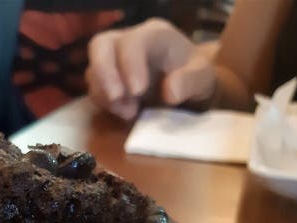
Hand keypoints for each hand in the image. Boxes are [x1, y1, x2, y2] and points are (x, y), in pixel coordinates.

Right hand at [86, 18, 216, 119]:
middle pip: (100, 45)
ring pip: (93, 70)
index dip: (130, 64)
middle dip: (104, 73)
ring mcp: (113, 59)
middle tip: (117, 97)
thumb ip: (190, 82)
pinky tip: (126, 113)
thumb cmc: (193, 75)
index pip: (132, 41)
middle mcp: (128, 41)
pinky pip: (95, 89)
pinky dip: (105, 104)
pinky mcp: (106, 79)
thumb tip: (169, 93)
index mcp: (154, 34)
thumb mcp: (202, 78)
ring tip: (130, 112)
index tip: (138, 91)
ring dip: (106, 95)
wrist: (186, 84)